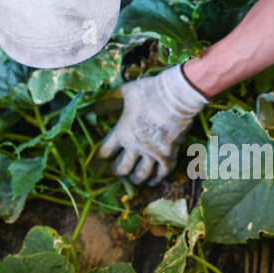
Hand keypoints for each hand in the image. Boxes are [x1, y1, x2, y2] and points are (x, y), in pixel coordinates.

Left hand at [98, 63, 207, 184]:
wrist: (178, 96)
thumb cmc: (150, 91)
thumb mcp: (124, 92)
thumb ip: (109, 102)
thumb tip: (95, 111)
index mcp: (123, 132)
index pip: (105, 152)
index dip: (99, 160)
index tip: (98, 164)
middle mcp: (136, 146)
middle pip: (122, 168)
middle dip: (117, 172)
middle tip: (116, 171)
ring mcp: (154, 153)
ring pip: (141, 175)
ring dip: (135, 179)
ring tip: (133, 179)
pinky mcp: (169, 154)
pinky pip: (162, 173)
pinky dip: (156, 179)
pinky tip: (152, 181)